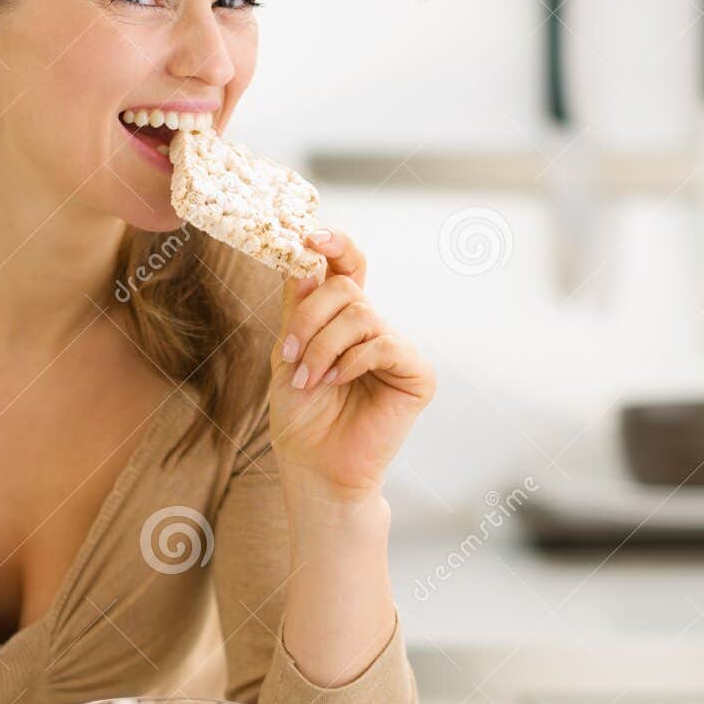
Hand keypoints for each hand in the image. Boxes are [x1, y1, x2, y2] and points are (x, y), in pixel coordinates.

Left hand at [270, 227, 435, 500]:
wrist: (314, 468)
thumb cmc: (300, 416)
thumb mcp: (287, 353)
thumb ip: (296, 309)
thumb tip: (305, 263)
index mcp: (342, 319)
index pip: (346, 268)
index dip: (334, 245)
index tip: (309, 236)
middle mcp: (373, 327)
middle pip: (345, 289)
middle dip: (309, 318)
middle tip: (290, 354)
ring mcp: (396, 349)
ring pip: (360, 315)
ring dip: (323, 347)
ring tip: (308, 380)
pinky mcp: (415, 373)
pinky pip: (383, 344)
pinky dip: (351, 361)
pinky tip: (337, 383)